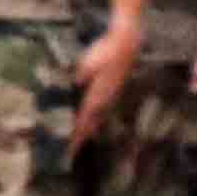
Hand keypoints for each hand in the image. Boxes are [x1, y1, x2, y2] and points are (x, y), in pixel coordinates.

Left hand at [70, 19, 142, 142]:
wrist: (126, 44)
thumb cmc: (106, 52)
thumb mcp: (87, 64)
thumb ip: (79, 78)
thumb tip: (71, 88)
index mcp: (96, 97)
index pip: (83, 122)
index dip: (76, 137)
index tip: (70, 150)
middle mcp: (104, 101)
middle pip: (91, 125)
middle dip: (82, 138)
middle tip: (72, 151)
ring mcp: (110, 96)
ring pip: (98, 119)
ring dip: (89, 130)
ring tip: (82, 140)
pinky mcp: (113, 91)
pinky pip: (102, 110)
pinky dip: (95, 119)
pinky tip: (94, 119)